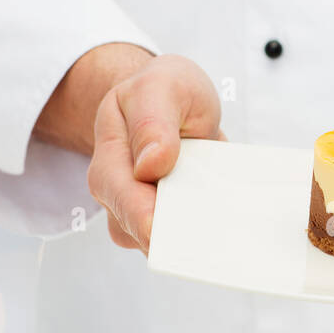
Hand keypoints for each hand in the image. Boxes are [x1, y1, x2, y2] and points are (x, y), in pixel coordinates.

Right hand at [85, 53, 223, 252]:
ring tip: (224, 224)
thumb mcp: (160, 88)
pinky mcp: (168, 222)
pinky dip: (206, 233)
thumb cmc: (163, 91)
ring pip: (166, 244)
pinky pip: (186, 239)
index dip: (147, 220)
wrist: (168, 101)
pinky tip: (224, 221)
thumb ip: (152, 122)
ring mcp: (141, 214)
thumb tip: (149, 165)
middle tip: (216, 238)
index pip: (124, 200)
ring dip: (195, 237)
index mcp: (108, 162)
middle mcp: (118, 196)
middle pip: (144, 233)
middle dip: (178, 237)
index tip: (174, 230)